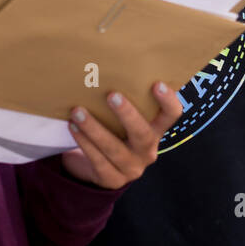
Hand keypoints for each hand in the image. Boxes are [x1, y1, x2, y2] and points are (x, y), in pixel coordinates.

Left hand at [61, 82, 182, 188]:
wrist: (102, 168)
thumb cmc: (115, 132)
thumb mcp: (125, 119)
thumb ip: (126, 100)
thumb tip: (107, 65)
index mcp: (156, 131)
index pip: (171, 116)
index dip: (168, 101)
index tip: (156, 84)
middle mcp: (148, 151)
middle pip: (143, 134)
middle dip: (127, 115)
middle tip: (111, 95)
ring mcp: (132, 168)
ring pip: (114, 149)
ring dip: (95, 129)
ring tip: (78, 111)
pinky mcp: (112, 180)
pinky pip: (98, 161)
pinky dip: (84, 142)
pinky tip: (73, 127)